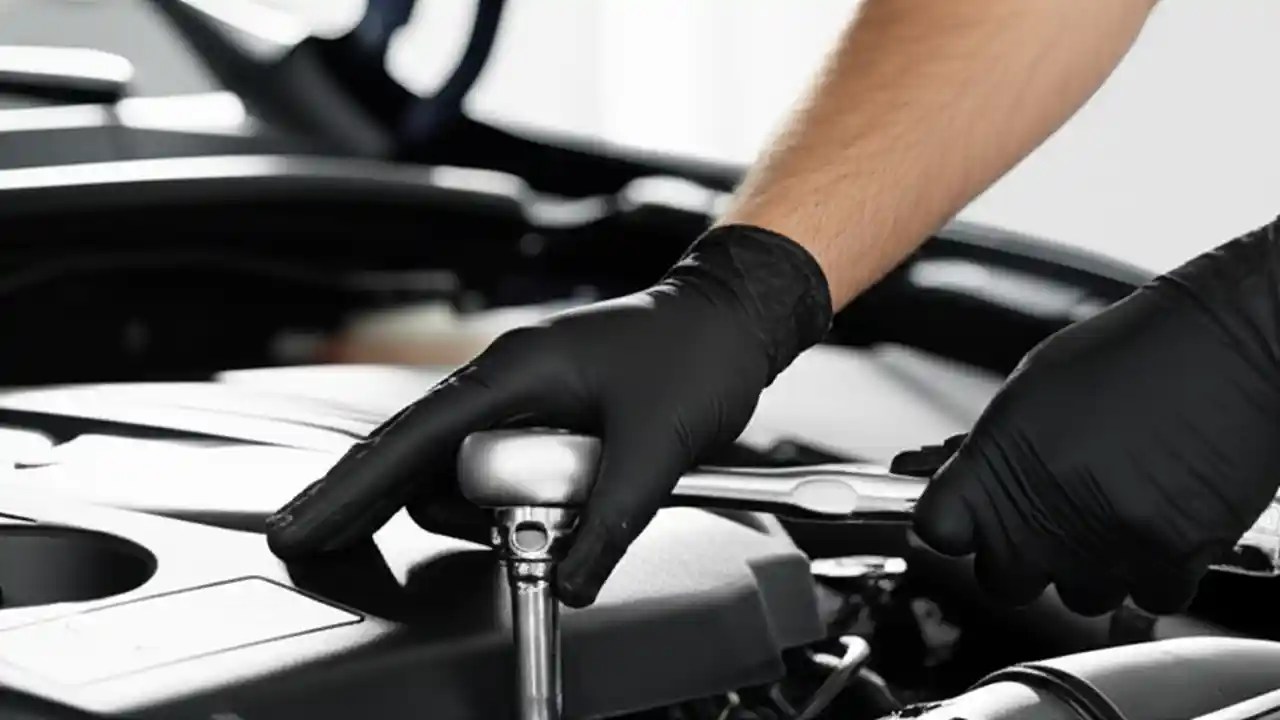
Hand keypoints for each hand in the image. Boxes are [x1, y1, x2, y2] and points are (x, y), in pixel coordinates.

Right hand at [266, 225, 830, 606]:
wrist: (727, 321)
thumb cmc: (694, 353)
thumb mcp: (657, 446)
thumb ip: (609, 521)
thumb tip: (570, 580)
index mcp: (514, 374)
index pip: (408, 439)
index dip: (350, 489)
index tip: (304, 528)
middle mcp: (503, 382)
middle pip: (421, 461)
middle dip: (399, 506)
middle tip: (344, 547)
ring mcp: (520, 398)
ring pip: (461, 473)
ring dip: (489, 511)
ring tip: (559, 507)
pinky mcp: (541, 415)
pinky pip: (498, 468)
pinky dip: (510, 500)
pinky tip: (552, 507)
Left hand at [912, 217, 1279, 615]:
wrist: (1234, 344)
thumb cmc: (1136, 353)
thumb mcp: (1035, 387)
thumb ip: (995, 451)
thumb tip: (965, 489)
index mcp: (1000, 460)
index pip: (938, 529)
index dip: (949, 524)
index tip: (962, 520)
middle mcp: (1047, 510)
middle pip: (1001, 580)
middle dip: (1015, 556)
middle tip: (1040, 522)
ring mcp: (1108, 541)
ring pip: (1075, 595)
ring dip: (1086, 566)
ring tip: (1107, 513)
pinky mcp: (1171, 558)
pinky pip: (1146, 597)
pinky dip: (1149, 572)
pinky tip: (1152, 524)